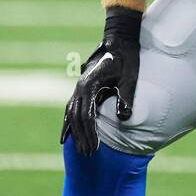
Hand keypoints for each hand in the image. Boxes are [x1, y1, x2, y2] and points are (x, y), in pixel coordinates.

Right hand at [61, 8, 141, 155]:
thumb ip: (126, 97)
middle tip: (88, 154)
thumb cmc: (126, 59)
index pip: (86, 114)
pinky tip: (66, 136)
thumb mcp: (130, 78)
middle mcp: (80, 86)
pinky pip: (71, 109)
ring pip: (71, 113)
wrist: (119, 41)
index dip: (90, 132)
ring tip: (79, 150)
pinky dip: (68, 122)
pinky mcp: (82, 89)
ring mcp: (79, 87)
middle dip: (81, 136)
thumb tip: (124, 118)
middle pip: (76, 116)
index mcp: (90, 84)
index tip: (95, 147)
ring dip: (74, 132)